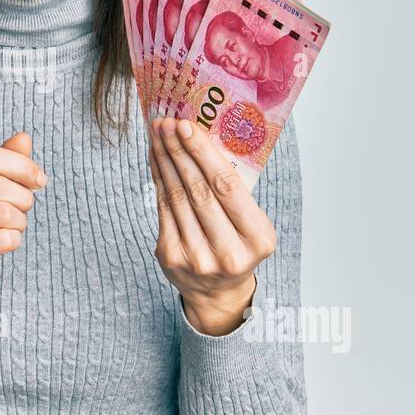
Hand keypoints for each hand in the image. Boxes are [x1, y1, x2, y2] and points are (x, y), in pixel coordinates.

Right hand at [0, 132, 45, 321]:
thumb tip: (24, 139)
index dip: (19, 164)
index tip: (38, 177)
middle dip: (23, 194)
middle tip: (26, 203)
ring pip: (1, 212)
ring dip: (19, 218)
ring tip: (15, 222)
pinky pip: (1, 239)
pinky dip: (14, 238)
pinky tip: (6, 239)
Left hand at [147, 116, 276, 335]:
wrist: (219, 292)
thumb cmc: (238, 244)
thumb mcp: (251, 223)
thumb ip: (233, 192)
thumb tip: (201, 138)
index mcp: (258, 239)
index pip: (227, 187)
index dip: (204, 154)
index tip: (188, 126)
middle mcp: (228, 252)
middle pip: (198, 189)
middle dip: (180, 151)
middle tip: (167, 122)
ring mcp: (196, 257)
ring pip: (177, 196)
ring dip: (165, 159)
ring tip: (158, 134)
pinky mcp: (171, 256)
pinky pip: (163, 207)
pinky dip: (158, 178)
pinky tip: (156, 158)